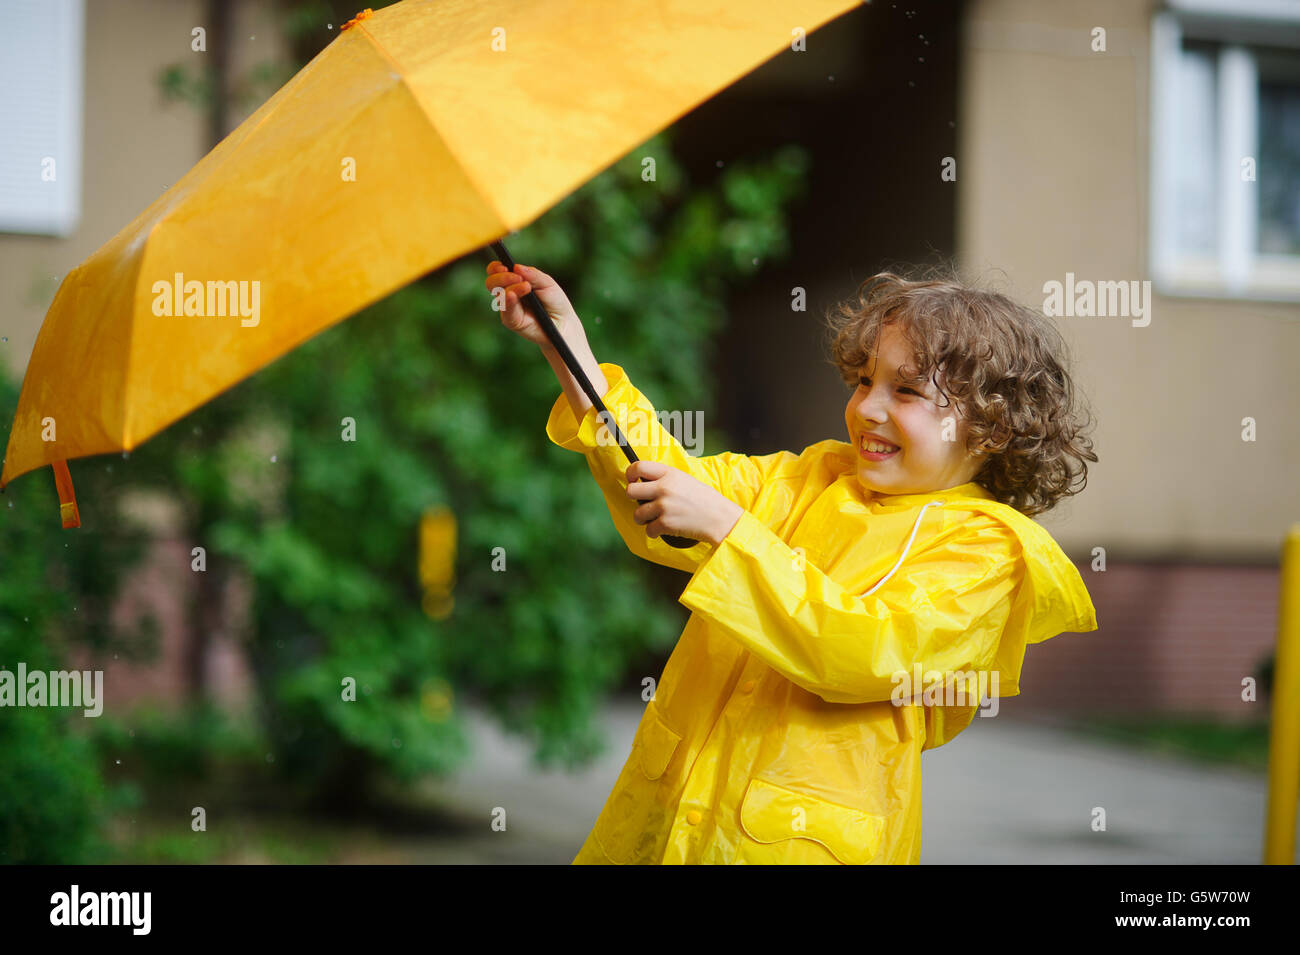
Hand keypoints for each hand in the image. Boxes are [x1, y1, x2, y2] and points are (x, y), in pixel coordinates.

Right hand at [485, 261, 584, 349]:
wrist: (564, 323)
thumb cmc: (555, 301)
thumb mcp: (547, 283)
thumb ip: (533, 275)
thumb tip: (516, 267)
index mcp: (514, 281)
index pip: (496, 272)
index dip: (495, 267)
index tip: (504, 265)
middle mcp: (508, 293)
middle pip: (491, 283)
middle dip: (501, 277)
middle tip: (518, 277)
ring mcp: (509, 308)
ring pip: (498, 296)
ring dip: (511, 287)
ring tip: (527, 287)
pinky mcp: (512, 321)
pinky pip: (506, 311)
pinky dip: (508, 301)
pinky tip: (513, 295)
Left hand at [625, 460, 744, 546]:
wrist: (720, 518)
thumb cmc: (705, 500)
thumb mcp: (685, 480)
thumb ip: (665, 479)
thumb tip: (645, 482)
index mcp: (669, 473)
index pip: (639, 466)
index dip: (630, 473)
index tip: (632, 480)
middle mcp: (664, 488)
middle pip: (631, 491)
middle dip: (634, 498)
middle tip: (642, 502)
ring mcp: (664, 506)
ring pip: (637, 514)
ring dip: (643, 519)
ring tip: (654, 518)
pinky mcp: (665, 523)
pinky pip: (648, 530)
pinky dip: (654, 532)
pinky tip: (664, 528)